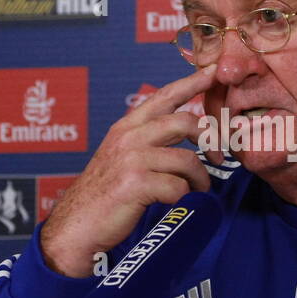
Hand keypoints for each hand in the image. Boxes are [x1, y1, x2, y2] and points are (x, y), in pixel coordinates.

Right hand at [40, 65, 216, 276]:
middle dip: (209, 140)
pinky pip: (178, 186)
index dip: (191, 83)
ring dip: (199, 177)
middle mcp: (129, 137)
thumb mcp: (120, 156)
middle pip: (185, 123)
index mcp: (126, 127)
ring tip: (199, 188)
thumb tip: (186, 131)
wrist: (78, 225)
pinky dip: (183, 196)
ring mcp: (132, 159)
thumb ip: (146, 140)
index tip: (213, 72)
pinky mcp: (136, 183)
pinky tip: (175, 201)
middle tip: (218, 158)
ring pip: (187, 159)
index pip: (164, 97)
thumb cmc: (104, 194)